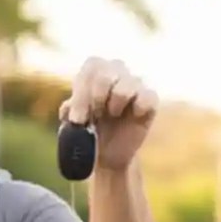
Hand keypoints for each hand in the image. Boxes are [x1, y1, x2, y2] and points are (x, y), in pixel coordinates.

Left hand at [60, 57, 158, 171]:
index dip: (82, 92)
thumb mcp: (72, 122)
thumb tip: (69, 108)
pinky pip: (146, 98)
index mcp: (96, 71)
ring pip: (125, 86)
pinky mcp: (150, 99)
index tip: (77, 119)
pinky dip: (137, 109)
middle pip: (105, 73)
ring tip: (113, 115)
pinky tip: (131, 117)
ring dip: (114, 105)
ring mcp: (135, 84)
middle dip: (96, 98)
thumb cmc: (88, 131)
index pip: (91, 68)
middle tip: (95, 117)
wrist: (107, 154)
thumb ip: (69, 111)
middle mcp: (117, 71)